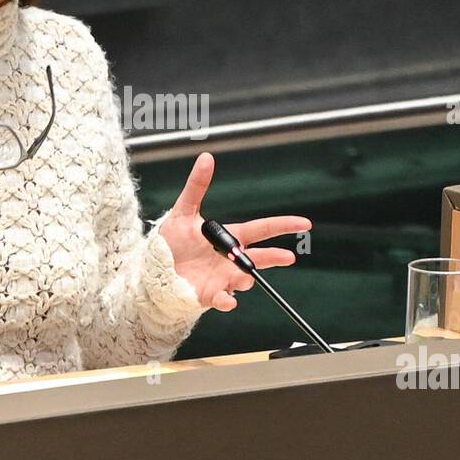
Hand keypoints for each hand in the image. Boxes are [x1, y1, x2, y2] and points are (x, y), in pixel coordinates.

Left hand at [158, 152, 310, 311]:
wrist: (156, 270)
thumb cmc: (172, 242)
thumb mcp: (183, 211)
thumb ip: (196, 186)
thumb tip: (206, 157)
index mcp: (229, 237)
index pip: (261, 229)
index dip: (283, 225)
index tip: (304, 223)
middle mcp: (230, 259)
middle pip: (260, 257)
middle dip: (275, 257)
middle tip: (288, 257)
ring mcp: (223, 278)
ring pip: (244, 279)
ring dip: (246, 277)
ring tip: (244, 277)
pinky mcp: (210, 295)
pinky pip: (224, 300)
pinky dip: (228, 301)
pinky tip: (229, 300)